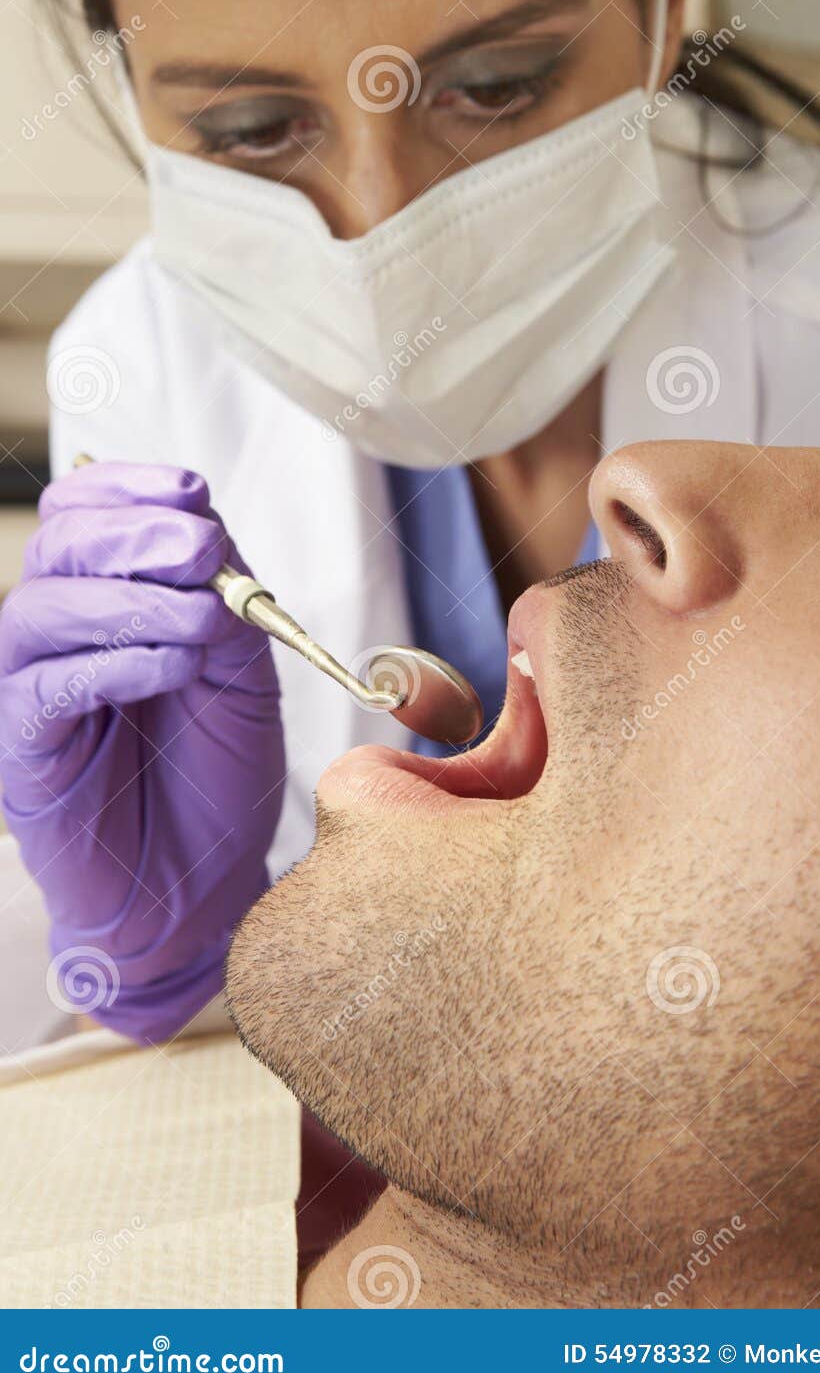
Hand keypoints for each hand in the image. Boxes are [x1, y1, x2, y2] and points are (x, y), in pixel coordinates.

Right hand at [0, 462, 284, 1042]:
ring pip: (39, 609)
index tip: (191, 493)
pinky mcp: (25, 753)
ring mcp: (31, 692)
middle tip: (201, 552)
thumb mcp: (242, 670)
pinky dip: (112, 663)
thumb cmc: (216, 775)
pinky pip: (42, 688)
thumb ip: (224, 601)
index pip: (83, 512)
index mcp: (105, 600)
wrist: (206, 885)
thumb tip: (206, 532)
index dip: (128, 488)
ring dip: (130, 600)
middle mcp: (57, 636)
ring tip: (202, 623)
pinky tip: (170, 667)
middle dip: (133, 535)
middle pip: (56, 547)